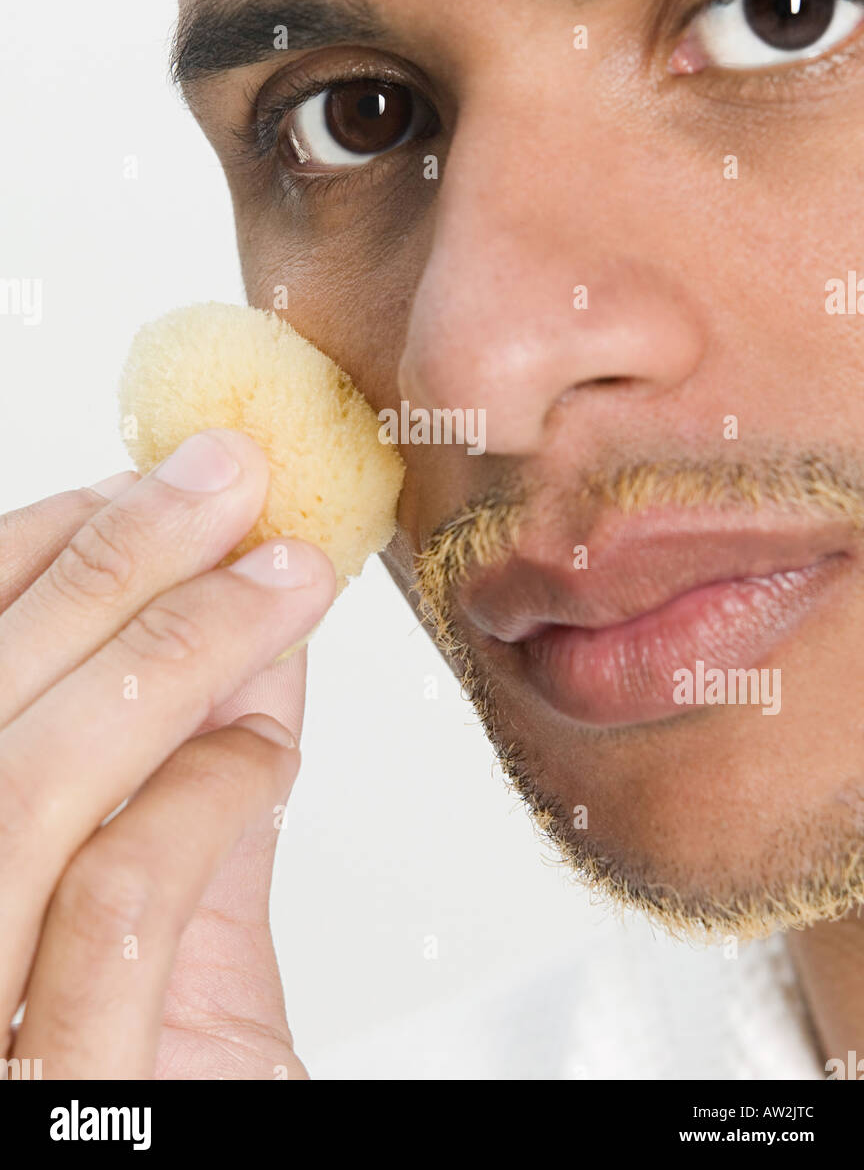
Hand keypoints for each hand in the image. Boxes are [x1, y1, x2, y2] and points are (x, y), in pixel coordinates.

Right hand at [0, 429, 334, 1078]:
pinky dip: (198, 800)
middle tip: (226, 475)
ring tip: (284, 576)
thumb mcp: (156, 917)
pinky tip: (270, 746)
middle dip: (109, 563)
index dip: (35, 554)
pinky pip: (112, 912)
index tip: (137, 479)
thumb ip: (184, 777)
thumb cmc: (154, 1077)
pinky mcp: (43, 1106)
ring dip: (171, 652)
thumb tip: (248, 619)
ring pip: (25, 789)